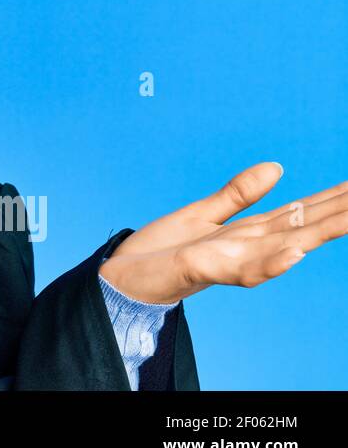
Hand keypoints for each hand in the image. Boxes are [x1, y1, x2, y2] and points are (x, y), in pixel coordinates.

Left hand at [98, 162, 347, 303]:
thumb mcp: (203, 213)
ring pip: (282, 246)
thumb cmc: (162, 250)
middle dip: (339, 214)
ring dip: (317, 235)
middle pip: (303, 227)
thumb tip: (278, 168)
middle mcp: (247, 248)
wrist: (121, 279)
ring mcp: (228, 261)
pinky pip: (240, 268)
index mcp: (250, 232)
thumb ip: (239, 194)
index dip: (334, 199)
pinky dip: (269, 263)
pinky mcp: (200, 269)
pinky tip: (295, 252)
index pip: (303, 212)